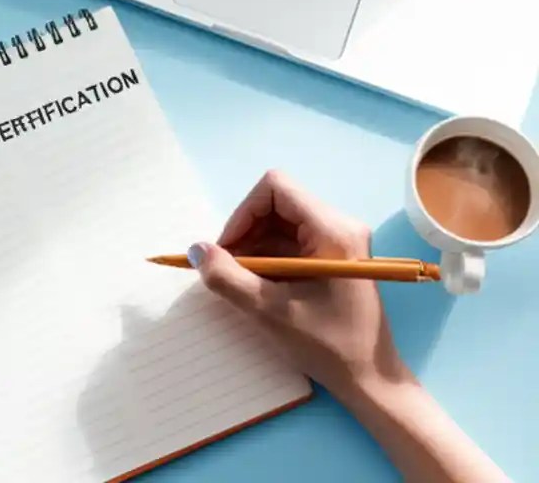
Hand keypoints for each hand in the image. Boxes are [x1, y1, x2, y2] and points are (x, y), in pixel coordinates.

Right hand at [189, 170, 408, 396]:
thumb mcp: (269, 311)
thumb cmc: (327, 345)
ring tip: (243, 281)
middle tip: (229, 269)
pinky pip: (291, 240)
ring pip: (281, 222)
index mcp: (332, 230)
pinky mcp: (335, 255)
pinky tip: (262, 286)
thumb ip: (227, 277)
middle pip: (277, 204)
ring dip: (254, 246)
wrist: (370, 378)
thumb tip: (196, 250)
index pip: (275, 188)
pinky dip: (268, 257)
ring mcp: (339, 240)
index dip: (242, 214)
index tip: (227, 250)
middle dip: (245, 232)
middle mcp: (339, 225)